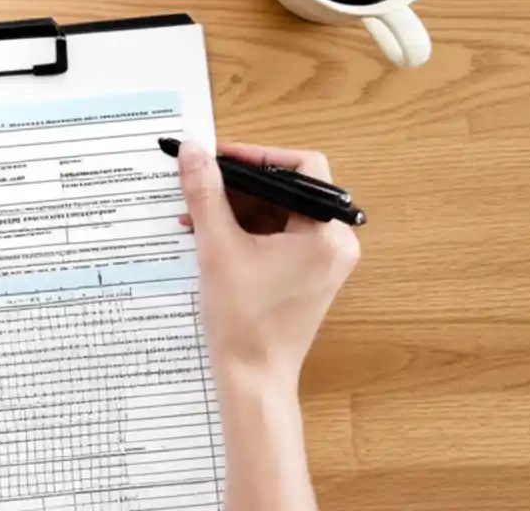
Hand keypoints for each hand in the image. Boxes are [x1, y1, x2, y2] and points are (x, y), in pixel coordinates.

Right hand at [177, 142, 360, 386]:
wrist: (252, 377)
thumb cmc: (243, 321)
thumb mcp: (217, 248)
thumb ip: (205, 194)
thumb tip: (193, 151)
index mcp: (326, 234)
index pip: (301, 168)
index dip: (257, 155)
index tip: (217, 156)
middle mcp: (335, 243)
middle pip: (288, 189)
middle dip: (239, 185)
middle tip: (199, 182)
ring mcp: (322, 260)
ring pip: (278, 212)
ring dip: (236, 208)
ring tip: (195, 214)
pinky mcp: (307, 273)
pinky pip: (277, 235)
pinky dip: (245, 229)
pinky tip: (208, 233)